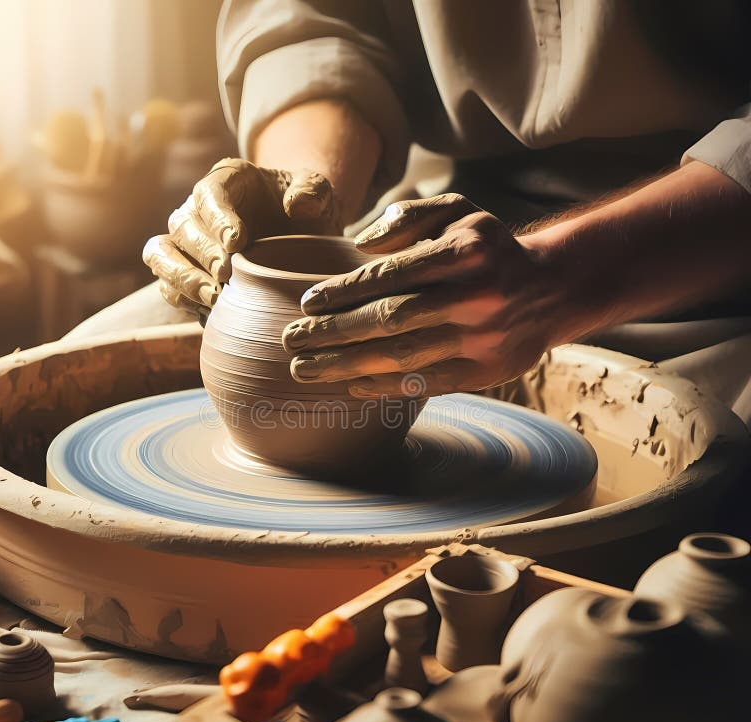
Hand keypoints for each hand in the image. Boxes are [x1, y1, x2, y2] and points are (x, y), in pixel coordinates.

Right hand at [143, 158, 340, 314]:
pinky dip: (183, 300)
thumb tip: (296, 206)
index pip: (209, 194)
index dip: (217, 218)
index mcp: (227, 181)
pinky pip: (168, 286)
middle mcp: (197, 209)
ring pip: (162, 256)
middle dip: (201, 253)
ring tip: (212, 297)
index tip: (236, 242)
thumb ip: (313, 191)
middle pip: (182, 226)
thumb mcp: (319, 194)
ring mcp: (186, 242)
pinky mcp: (186, 273)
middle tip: (226, 274)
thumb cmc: (305, 212)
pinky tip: (209, 313)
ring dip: (182, 279)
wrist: (299, 238)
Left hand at [282, 193, 571, 397]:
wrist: (552, 290)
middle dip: (333, 333)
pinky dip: (384, 387)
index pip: (392, 275)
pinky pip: (426, 384)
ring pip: (403, 358)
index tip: (307, 303)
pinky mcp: (485, 373)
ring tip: (304, 369)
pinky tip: (349, 385)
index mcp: (466, 252)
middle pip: (390, 321)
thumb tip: (361, 244)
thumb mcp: (459, 212)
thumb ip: (410, 217)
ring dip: (347, 366)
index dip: (344, 292)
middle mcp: (477, 297)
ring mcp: (483, 340)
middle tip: (291, 341)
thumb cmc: (489, 248)